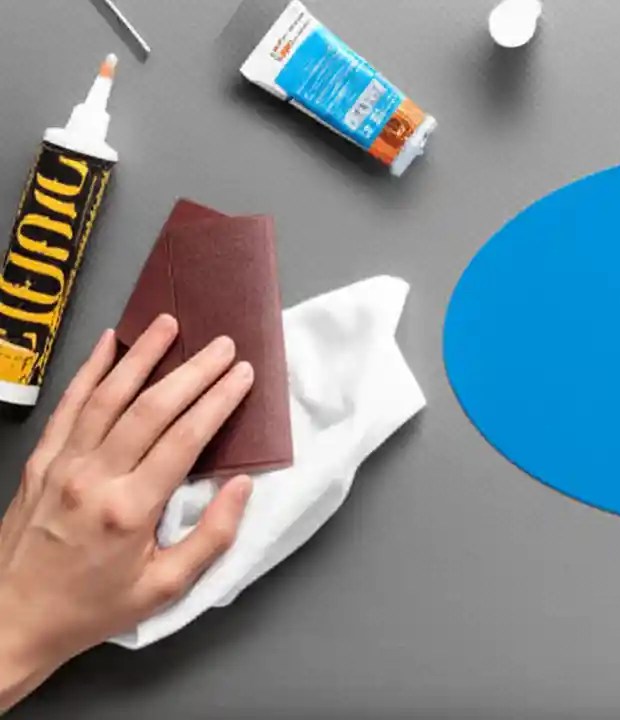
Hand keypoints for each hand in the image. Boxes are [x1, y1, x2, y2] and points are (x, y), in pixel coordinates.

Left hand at [0, 316, 253, 710]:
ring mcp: (61, 466)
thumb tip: (241, 487)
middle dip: (192, 371)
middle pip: (151, 408)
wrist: (12, 620)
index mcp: (130, 510)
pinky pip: (69, 406)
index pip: (184, 439)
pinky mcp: (39, 462)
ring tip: (169, 324)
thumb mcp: (165, 589)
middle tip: (223, 345)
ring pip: (108, 396)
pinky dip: (90, 371)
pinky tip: (108, 345)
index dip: (218, 402)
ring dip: (142, 356)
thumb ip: (212, 537)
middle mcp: (93, 478)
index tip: (243, 376)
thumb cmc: (92, 609)